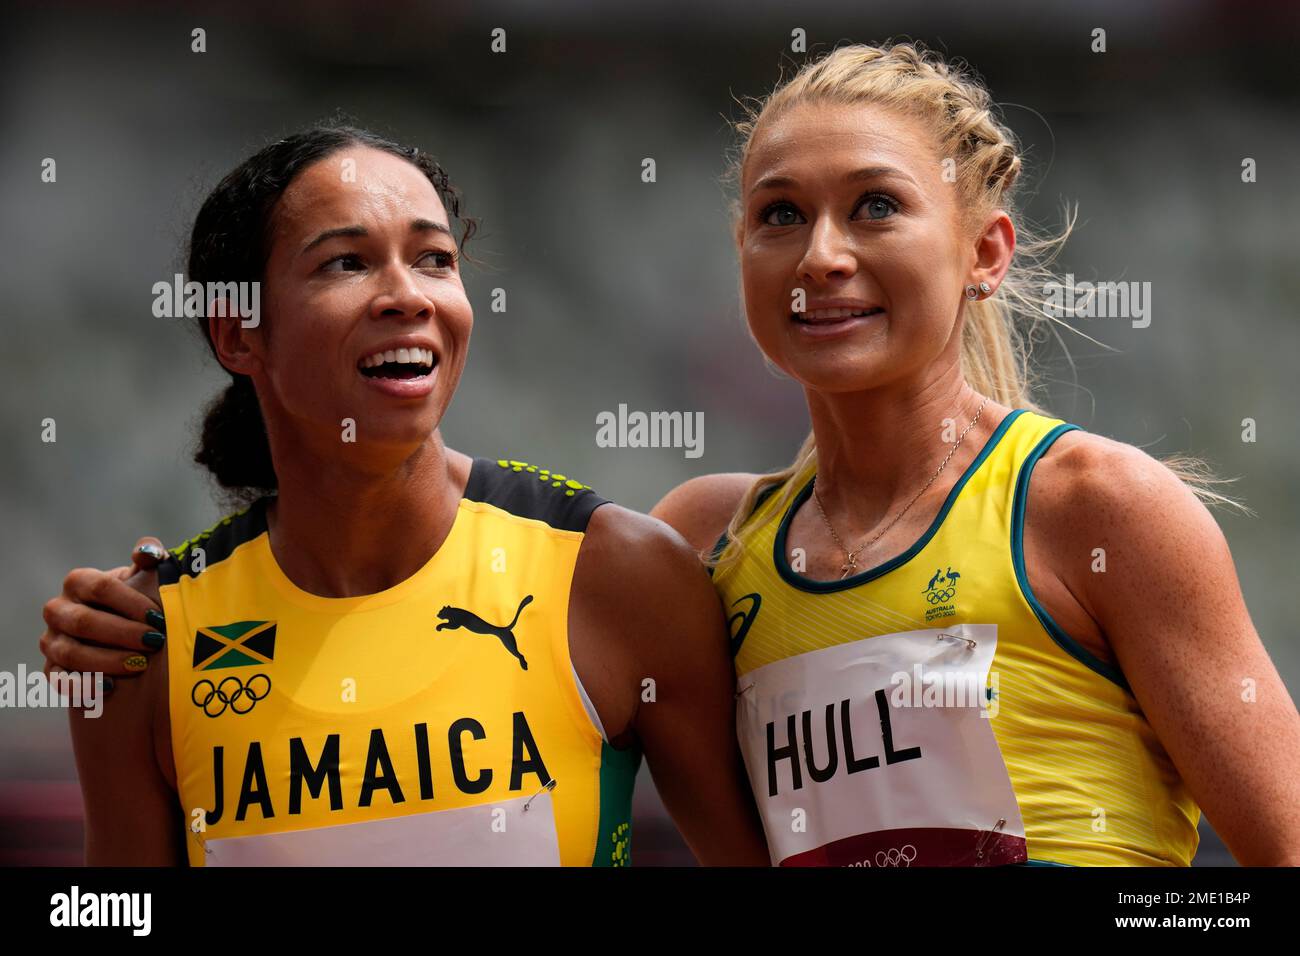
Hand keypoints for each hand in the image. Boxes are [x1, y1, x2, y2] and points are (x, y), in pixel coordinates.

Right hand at [40, 537, 166, 685]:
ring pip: (71, 652)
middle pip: (83, 621)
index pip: (99, 587)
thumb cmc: (136, 601)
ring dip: (107, 660)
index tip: (159, 617)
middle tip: (154, 642)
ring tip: (140, 664)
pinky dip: (84, 685)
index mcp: (78, 582)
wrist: (122, 633)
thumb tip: (148, 553)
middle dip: (122, 633)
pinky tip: (112, 686)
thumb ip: (151, 559)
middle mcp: (58, 610)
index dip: (130, 602)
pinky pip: (60, 680)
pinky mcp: (53, 669)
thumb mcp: (143, 578)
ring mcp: (52, 641)